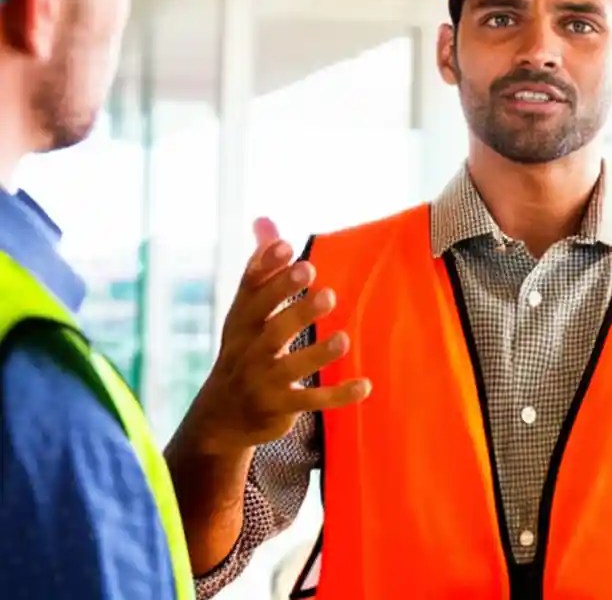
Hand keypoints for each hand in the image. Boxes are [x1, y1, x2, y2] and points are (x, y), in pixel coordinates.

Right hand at [186, 217, 370, 455]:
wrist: (220, 418)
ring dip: (317, 353)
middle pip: (270, 326)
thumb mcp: (246, 313)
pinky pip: (311, 401)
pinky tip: (365, 385)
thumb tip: (264, 219)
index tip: (289, 246)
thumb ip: (262, 268)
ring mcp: (262, 381)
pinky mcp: (279, 407)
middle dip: (293, 307)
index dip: (266, 268)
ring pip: (290, 366)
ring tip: (342, 339)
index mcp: (241, 322)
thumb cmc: (243, 351)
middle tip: (326, 290)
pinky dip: (337, 395)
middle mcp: (247, 350)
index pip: (250, 291)